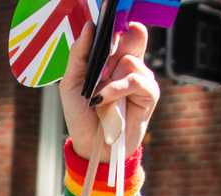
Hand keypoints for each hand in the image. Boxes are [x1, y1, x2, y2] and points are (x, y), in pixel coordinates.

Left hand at [58, 22, 159, 159]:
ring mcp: (141, 79)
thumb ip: (78, 55)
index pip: (122, 32)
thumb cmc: (81, 116)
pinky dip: (117, 89)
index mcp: (112, 59)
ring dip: (109, 79)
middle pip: (133, 38)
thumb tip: (89, 27)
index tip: (106, 25)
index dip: (117, 27)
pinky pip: (136, 81)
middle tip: (100, 60)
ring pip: (130, 61)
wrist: (91, 146)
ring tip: (97, 97)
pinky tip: (104, 100)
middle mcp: (129, 65)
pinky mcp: (149, 94)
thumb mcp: (71, 83)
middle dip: (116, 46)